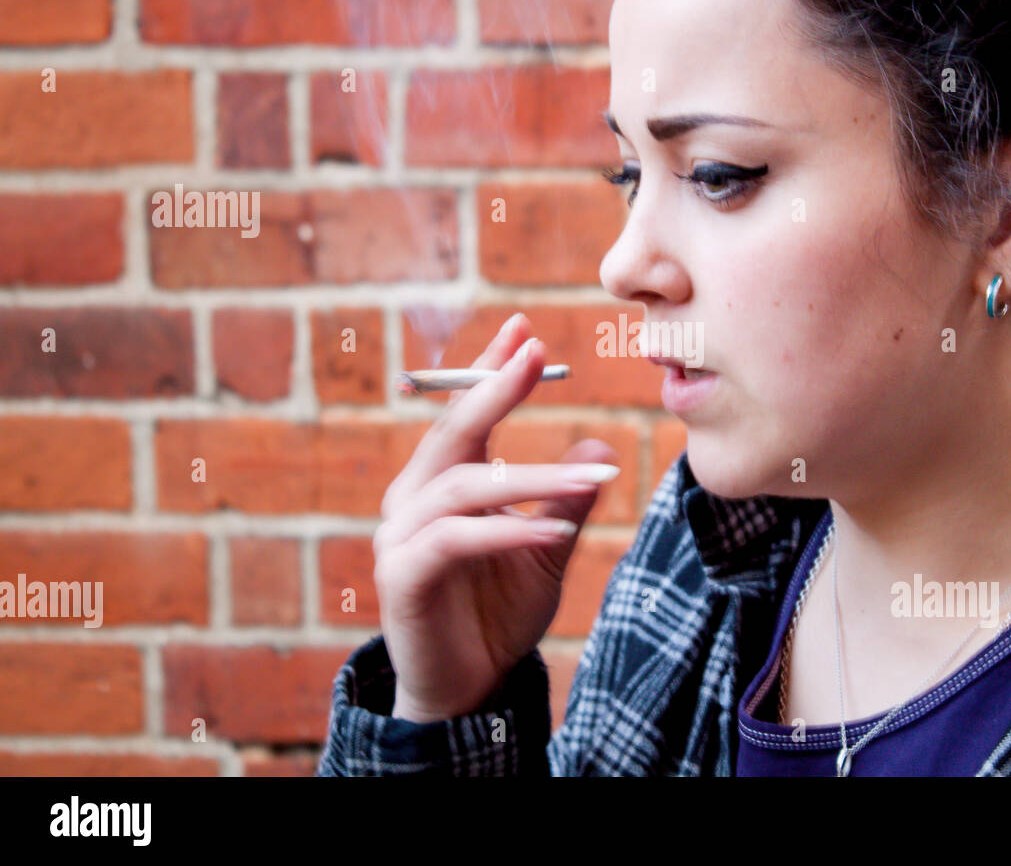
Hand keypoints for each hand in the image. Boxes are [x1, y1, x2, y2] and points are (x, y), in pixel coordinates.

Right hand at [372, 313, 618, 721]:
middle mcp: (413, 500)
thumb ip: (565, 503)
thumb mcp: (546, 552)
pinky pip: (456, 540)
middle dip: (494, 390)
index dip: (490, 371)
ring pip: (467, 487)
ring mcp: (401, 537)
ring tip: (594, 482)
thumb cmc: (497, 614)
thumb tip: (601, 450)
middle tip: (536, 354)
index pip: (464, 415)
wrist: (466, 690)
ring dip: (533, 479)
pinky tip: (552, 529)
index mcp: (442, 484)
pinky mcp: (403, 577)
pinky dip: (507, 530)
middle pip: (453, 433)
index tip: (525, 330)